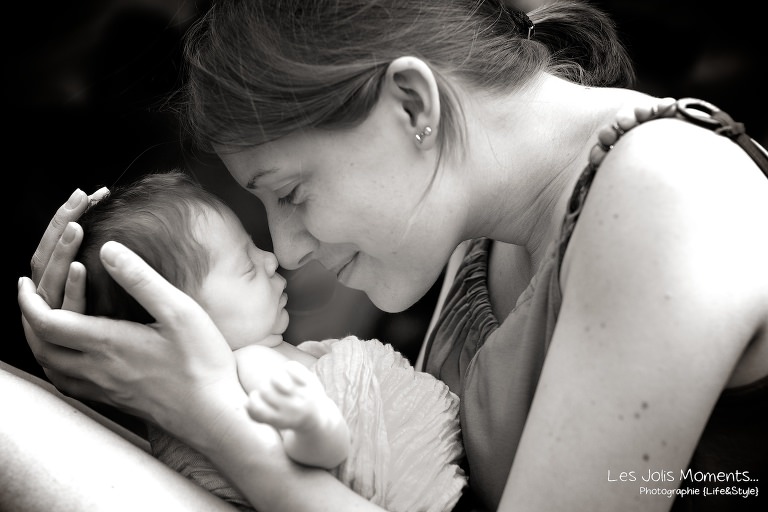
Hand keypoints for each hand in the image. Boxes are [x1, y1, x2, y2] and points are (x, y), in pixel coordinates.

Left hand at [19, 241, 242, 443]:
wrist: (214, 416)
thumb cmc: (202, 363)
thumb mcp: (179, 311)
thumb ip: (141, 279)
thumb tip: (107, 249)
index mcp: (107, 343)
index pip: (46, 323)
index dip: (28, 301)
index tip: (25, 282)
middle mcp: (97, 369)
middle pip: (40, 346)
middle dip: (27, 319)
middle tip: (29, 297)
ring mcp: (105, 389)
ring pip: (51, 368)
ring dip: (39, 342)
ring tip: (45, 321)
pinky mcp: (116, 401)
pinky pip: (69, 384)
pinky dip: (57, 365)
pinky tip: (73, 358)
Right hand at [246, 361, 329, 431]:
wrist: (317, 416)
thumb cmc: (289, 417)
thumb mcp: (274, 421)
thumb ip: (257, 414)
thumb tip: (246, 403)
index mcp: (281, 420)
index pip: (257, 408)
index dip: (252, 401)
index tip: (257, 400)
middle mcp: (293, 409)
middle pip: (265, 390)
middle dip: (263, 389)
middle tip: (271, 392)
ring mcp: (302, 394)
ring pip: (275, 377)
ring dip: (274, 378)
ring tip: (278, 383)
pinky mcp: (310, 381)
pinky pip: (291, 367)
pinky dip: (288, 368)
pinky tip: (291, 375)